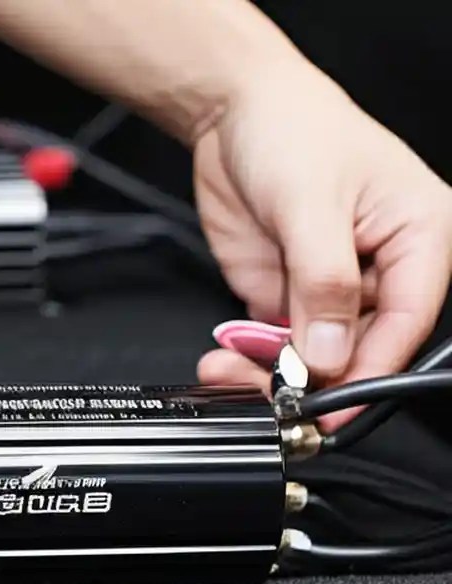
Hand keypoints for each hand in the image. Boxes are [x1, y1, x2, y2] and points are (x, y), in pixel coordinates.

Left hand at [192, 64, 451, 429]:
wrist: (231, 113)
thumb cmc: (293, 129)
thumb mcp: (311, 205)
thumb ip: (323, 283)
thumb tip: (331, 353)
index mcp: (422, 236)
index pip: (407, 323)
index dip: (370, 371)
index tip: (334, 407)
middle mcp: (382, 267)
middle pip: (360, 348)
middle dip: (314, 378)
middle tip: (271, 393)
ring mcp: (330, 284)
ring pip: (315, 354)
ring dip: (272, 373)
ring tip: (231, 369)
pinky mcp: (287, 292)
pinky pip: (274, 342)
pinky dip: (250, 357)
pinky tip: (225, 358)